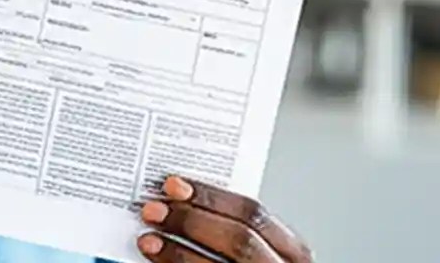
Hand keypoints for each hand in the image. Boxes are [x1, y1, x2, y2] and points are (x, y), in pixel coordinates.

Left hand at [136, 176, 313, 261]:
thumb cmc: (248, 262)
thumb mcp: (256, 250)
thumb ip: (230, 228)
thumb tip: (179, 199)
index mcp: (292, 253)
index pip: (253, 214)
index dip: (211, 196)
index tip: (173, 185)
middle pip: (239, 240)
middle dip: (191, 221)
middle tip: (153, 210)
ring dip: (177, 252)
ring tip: (147, 240)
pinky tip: (158, 261)